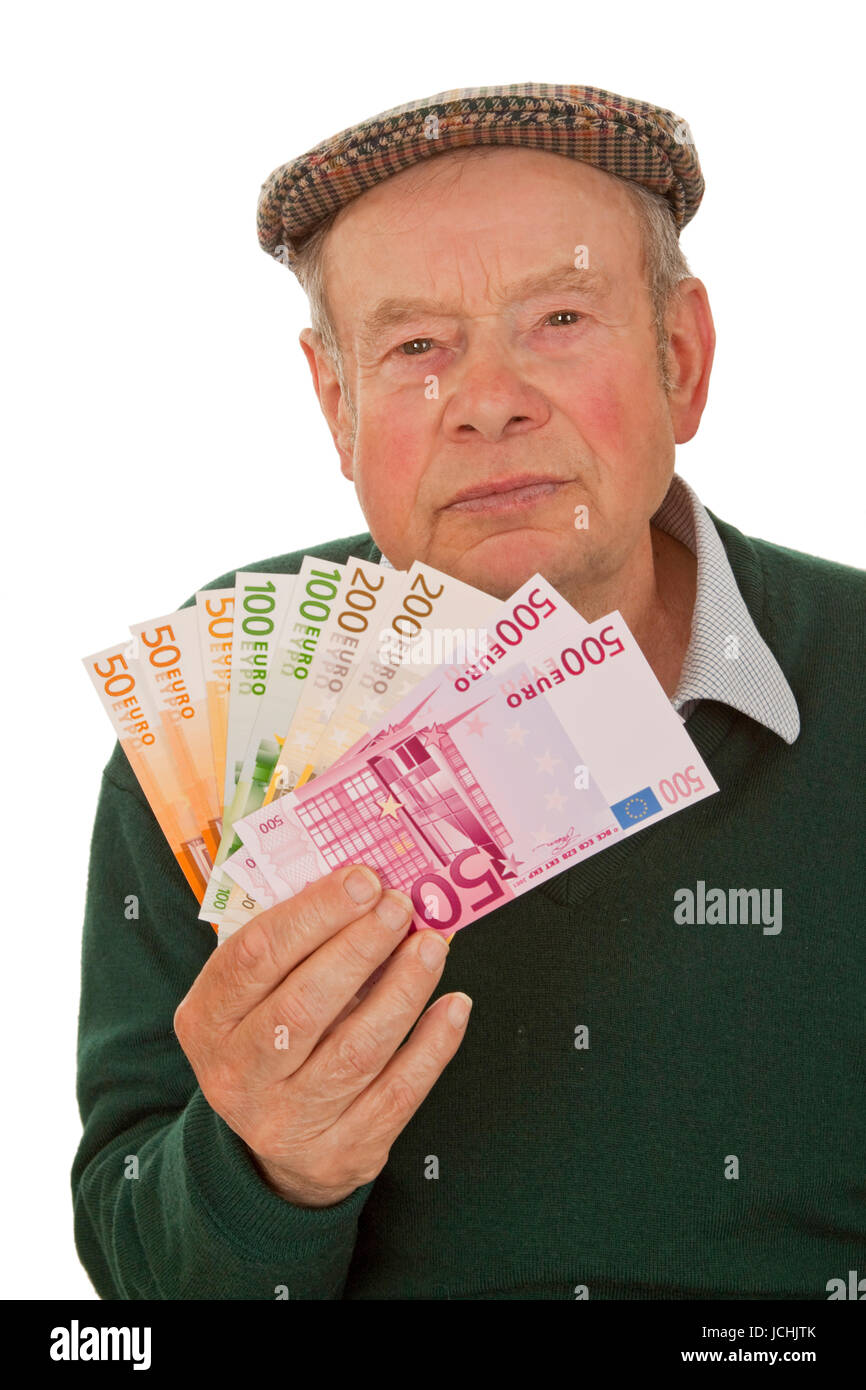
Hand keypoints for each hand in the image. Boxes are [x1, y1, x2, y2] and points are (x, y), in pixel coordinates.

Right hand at [174, 865, 471, 1206]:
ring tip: (432, 945)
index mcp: (207, 1020)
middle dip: (360, 948)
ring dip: (403, 990)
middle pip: (304, 1005)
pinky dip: (432, 1046)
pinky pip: (397, 1093)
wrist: (273, 1148)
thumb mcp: (254, 994)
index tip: (363, 881)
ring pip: (357, 1050)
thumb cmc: (270, 1038)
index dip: (313, 913)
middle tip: (400, 907)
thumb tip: (367, 892)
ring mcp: (289, 1120)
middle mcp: (238, 1075)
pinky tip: (453, 1005)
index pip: (254, 956)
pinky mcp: (342, 1150)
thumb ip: (294, 946)